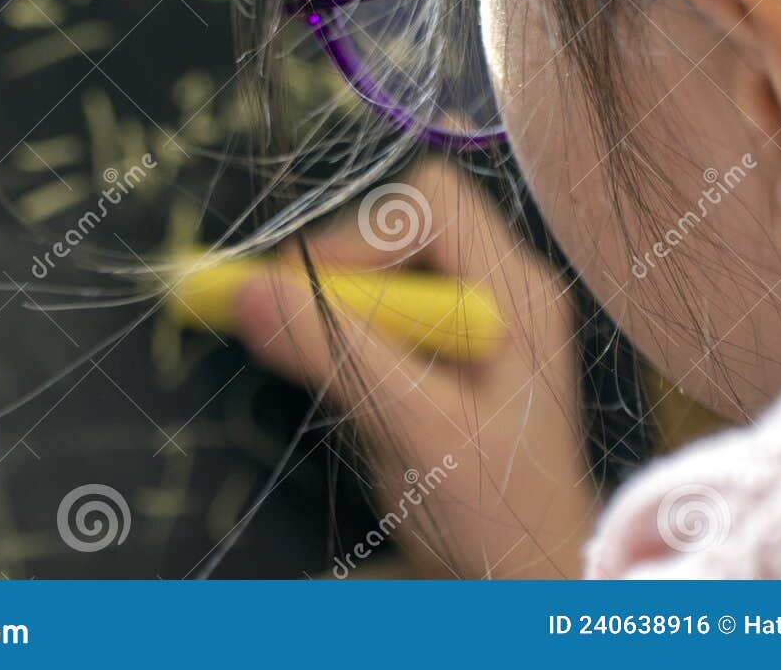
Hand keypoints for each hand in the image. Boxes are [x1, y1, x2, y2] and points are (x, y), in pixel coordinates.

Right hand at [234, 159, 597, 577]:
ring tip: (334, 371)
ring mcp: (486, 317)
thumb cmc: (495, 511)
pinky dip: (357, 337)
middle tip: (295, 327)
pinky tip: (358, 390)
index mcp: (515, 290)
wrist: (532, 579)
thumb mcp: (411, 430)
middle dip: (344, 272)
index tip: (305, 292)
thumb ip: (335, 353)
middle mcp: (506, 287)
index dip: (360, 233)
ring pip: (392, 270)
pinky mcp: (461, 350)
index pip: (430, 201)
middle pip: (407, 226)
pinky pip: (394, 311)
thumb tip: (249, 292)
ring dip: (347, 310)